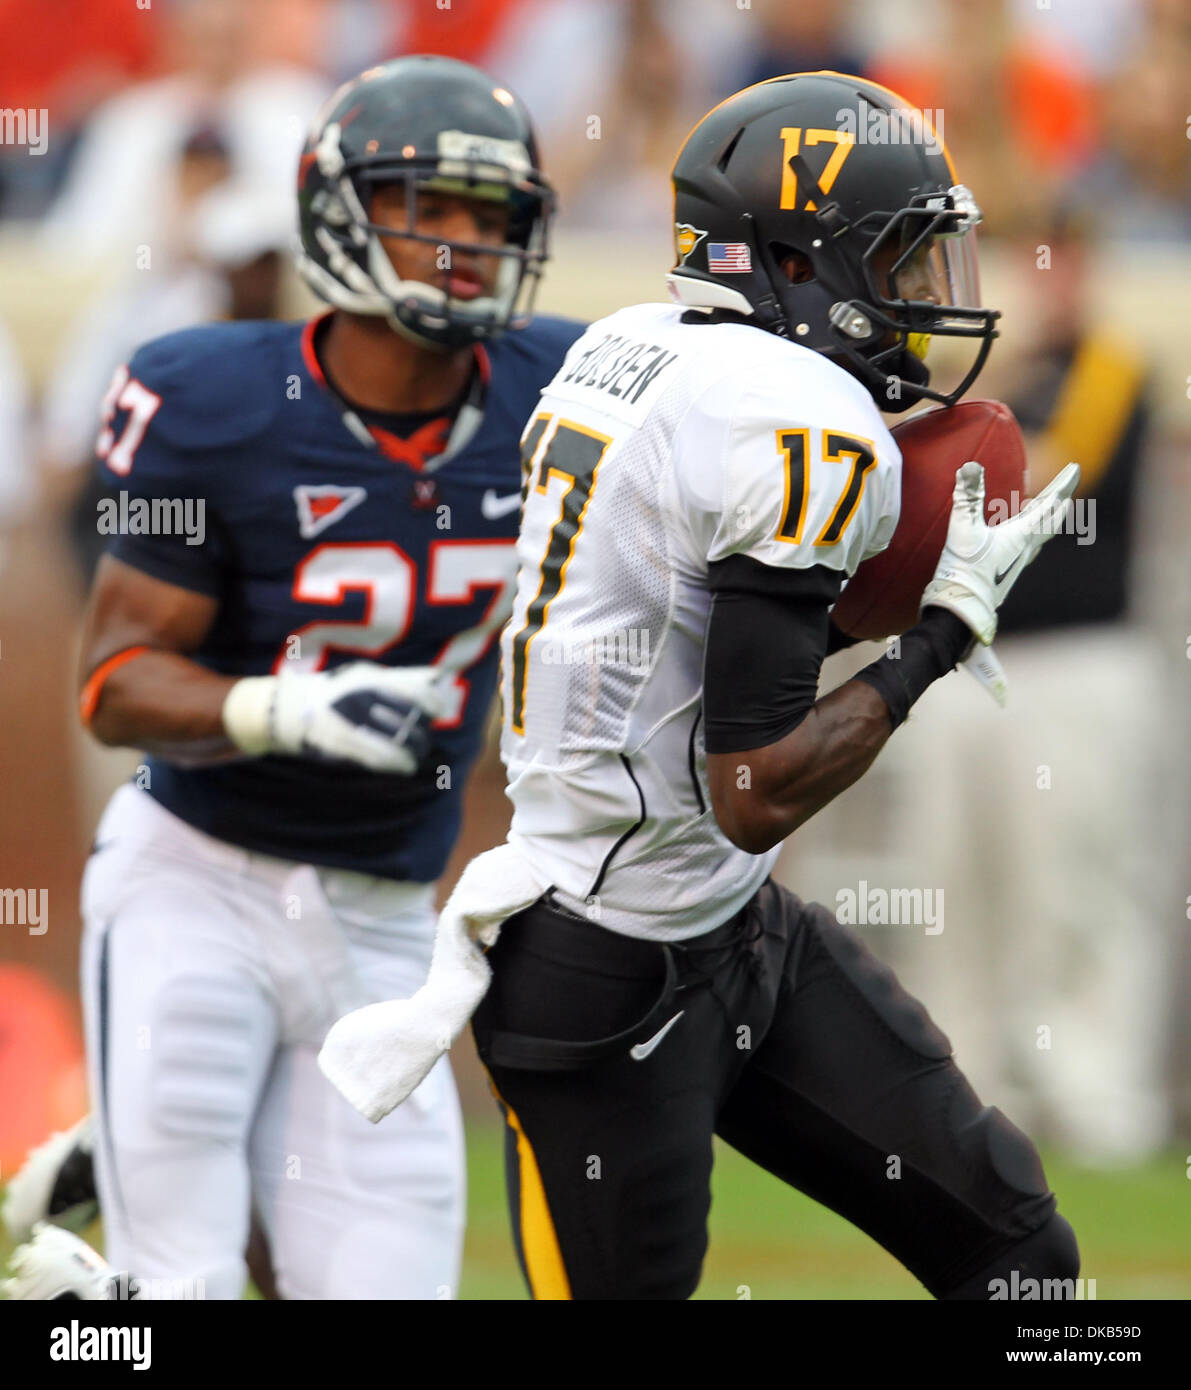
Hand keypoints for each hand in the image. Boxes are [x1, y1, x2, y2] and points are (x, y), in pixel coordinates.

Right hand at [222, 661, 448, 772]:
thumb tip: (435, 679)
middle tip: (425, 740)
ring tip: (415, 759)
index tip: (439, 710)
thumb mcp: (361, 676)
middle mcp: (361, 696)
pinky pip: (375, 756)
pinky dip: (394, 762)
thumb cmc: (331, 692)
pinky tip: (404, 766)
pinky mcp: (340, 742)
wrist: (284, 709)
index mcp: (368, 677)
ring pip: (394, 740)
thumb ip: (397, 679)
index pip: (412, 687)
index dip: (431, 701)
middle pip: (407, 717)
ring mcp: (350, 720)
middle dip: (420, 731)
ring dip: (411, 752)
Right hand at [920, 460, 1080, 644]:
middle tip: (1067, 489)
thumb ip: (967, 497)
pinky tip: (1022, 537)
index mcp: (1021, 535)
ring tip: (1048, 508)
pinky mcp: (1006, 571)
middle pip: (1050, 520)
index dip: (1062, 485)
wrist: (962, 610)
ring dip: (1047, 518)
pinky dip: (1031, 533)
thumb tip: (970, 467)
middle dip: (1059, 501)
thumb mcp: (964, 529)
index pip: (1049, 505)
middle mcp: (1025, 548)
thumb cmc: (965, 570)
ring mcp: (1017, 562)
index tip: (1075, 468)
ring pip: (1040, 534)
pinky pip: (1027, 546)